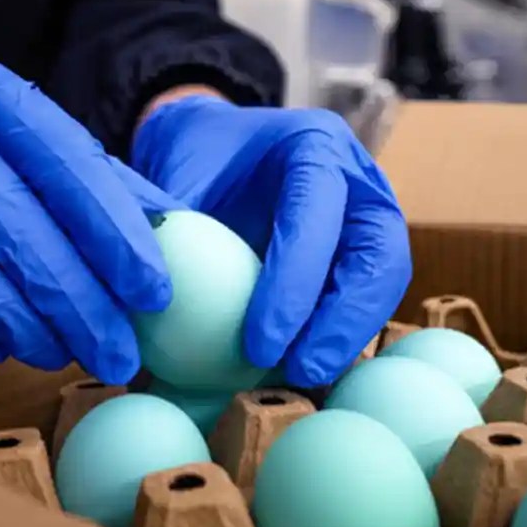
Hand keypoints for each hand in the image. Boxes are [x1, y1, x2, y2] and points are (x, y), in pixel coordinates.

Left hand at [133, 96, 410, 387]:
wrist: (215, 150)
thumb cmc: (195, 161)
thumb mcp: (176, 175)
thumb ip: (172, 229)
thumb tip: (147, 314)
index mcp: (313, 146)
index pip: (317, 211)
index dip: (296, 281)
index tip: (259, 343)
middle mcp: (356, 181)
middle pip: (375, 256)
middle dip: (341, 321)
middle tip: (300, 372)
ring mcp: (368, 221)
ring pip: (380, 286)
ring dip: (346, 339)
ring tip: (302, 380)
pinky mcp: (363, 258)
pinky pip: (363, 304)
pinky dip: (336, 339)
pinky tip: (299, 373)